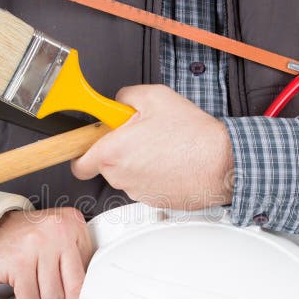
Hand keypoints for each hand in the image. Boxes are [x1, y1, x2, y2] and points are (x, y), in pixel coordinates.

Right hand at [0, 207, 92, 298]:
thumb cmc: (26, 242)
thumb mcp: (58, 244)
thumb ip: (72, 268)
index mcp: (73, 225)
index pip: (86, 273)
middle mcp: (59, 232)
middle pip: (73, 288)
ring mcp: (38, 245)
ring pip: (51, 298)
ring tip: (33, 294)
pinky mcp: (18, 261)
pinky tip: (19, 294)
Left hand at [71, 85, 233, 208]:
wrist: (222, 163)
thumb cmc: (192, 135)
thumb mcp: (154, 96)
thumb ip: (124, 97)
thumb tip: (117, 103)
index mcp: (113, 152)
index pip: (77, 163)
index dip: (81, 151)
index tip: (87, 143)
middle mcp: (121, 177)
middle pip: (105, 165)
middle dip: (118, 150)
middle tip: (140, 135)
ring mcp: (138, 192)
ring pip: (127, 175)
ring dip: (138, 162)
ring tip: (162, 147)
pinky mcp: (154, 201)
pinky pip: (145, 185)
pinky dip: (154, 175)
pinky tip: (171, 161)